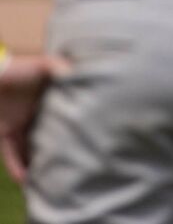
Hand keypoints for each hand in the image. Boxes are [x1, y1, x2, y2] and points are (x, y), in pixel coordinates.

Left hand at [0, 53, 67, 182]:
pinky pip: (12, 154)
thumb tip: (77, 72)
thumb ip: (60, 68)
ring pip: (33, 150)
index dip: (77, 126)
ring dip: (39, 164)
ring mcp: (21, 126)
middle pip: (51, 136)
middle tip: (74, 164)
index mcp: (50, 100)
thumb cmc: (17, 69)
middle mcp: (37, 115)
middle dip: (60, 149)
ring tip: (52, 180)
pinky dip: (17, 167)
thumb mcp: (43, 65)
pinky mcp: (5, 133)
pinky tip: (25, 179)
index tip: (91, 137)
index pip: (65, 115)